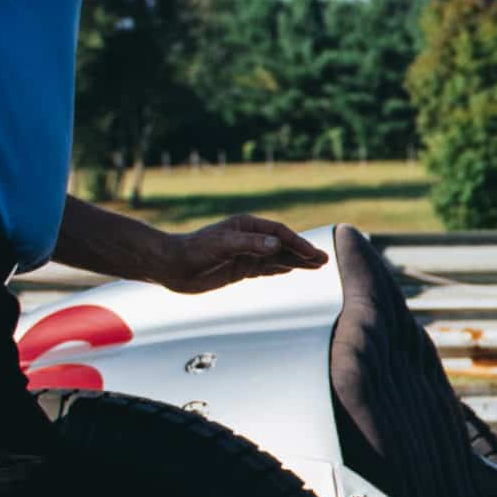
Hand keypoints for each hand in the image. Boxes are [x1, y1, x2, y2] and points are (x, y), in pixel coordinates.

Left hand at [148, 215, 330, 296]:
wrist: (172, 266)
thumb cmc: (194, 250)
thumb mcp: (223, 245)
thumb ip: (251, 244)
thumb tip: (277, 244)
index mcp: (246, 227)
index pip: (278, 234)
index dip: (296, 243)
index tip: (311, 253)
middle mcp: (249, 239)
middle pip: (282, 245)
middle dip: (303, 252)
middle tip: (324, 259)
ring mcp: (245, 254)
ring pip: (277, 258)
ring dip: (296, 262)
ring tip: (317, 265)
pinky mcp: (239, 269)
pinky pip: (266, 268)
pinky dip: (280, 269)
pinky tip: (292, 269)